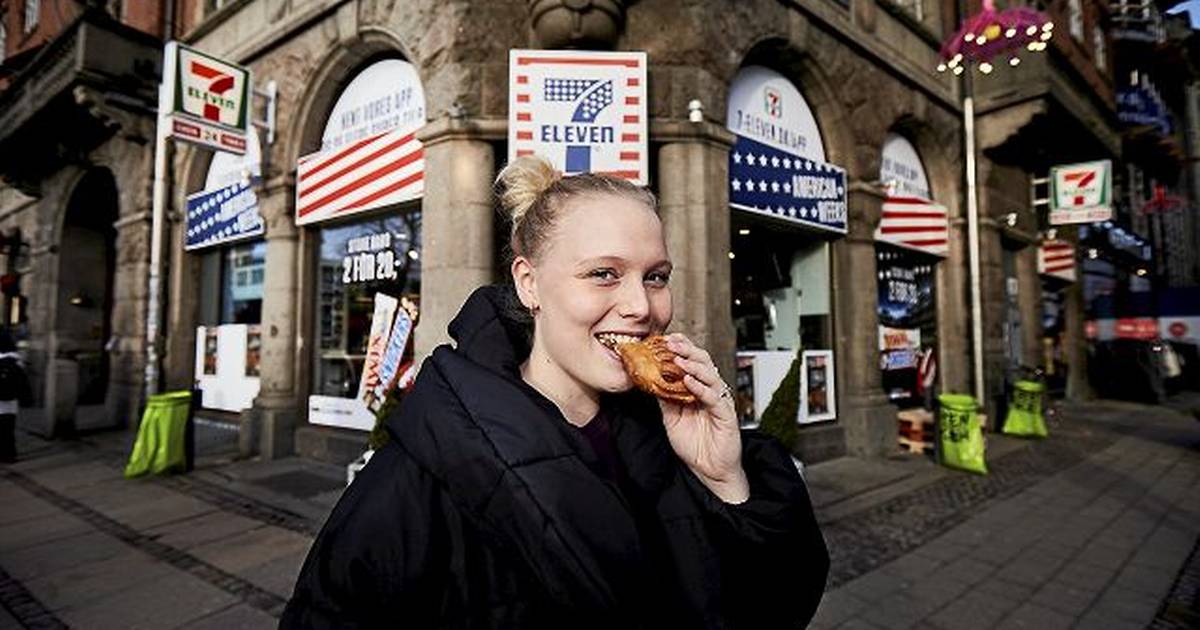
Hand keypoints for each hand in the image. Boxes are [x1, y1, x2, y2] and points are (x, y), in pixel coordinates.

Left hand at [658, 333, 749, 503]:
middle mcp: (710, 391)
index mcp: (698, 389)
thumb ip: (664, 398)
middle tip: (671, 342)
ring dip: (694, 366)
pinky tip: (690, 381)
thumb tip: (649, 380)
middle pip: (703, 362)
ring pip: (710, 376)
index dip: (681, 348)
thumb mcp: (671, 418)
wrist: (708, 469)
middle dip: (687, 350)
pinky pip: (714, 398)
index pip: (691, 361)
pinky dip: (702, 388)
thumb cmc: (694, 444)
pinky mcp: (726, 415)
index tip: (665, 338)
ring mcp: (719, 402)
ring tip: (678, 359)